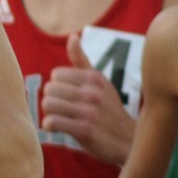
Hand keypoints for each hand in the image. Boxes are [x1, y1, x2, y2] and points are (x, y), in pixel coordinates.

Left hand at [41, 32, 133, 165]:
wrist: (129, 141)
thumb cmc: (110, 110)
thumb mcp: (100, 82)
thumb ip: (82, 60)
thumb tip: (73, 36)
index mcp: (95, 78)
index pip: (56, 75)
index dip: (57, 86)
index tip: (65, 96)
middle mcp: (92, 92)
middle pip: (50, 89)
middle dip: (51, 99)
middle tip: (61, 108)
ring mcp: (89, 111)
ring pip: (48, 104)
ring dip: (49, 113)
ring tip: (57, 117)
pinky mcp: (84, 130)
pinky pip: (52, 122)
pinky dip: (49, 126)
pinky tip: (56, 128)